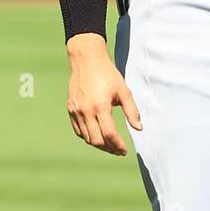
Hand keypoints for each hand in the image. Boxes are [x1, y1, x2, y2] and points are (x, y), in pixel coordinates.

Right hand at [66, 32, 141, 155]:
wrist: (86, 60)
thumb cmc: (108, 74)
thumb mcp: (123, 90)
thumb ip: (131, 110)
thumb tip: (139, 128)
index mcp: (101, 106)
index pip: (109, 134)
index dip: (118, 145)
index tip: (125, 150)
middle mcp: (86, 110)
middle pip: (97, 140)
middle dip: (109, 148)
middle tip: (119, 150)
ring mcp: (76, 111)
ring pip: (87, 138)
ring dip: (99, 144)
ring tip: (110, 145)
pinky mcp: (71, 109)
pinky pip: (79, 130)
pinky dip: (88, 137)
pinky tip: (98, 136)